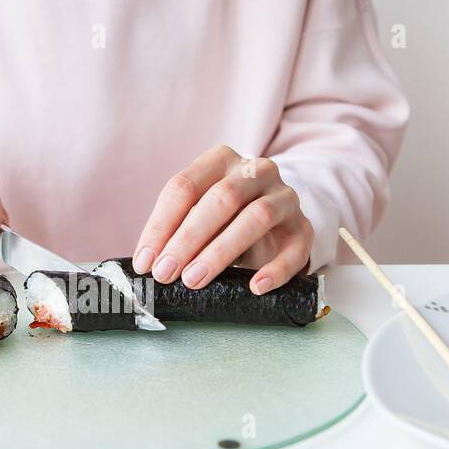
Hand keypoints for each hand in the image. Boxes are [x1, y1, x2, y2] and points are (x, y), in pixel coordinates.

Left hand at [131, 145, 313, 293]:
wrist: (276, 223)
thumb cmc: (226, 220)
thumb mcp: (200, 215)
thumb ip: (177, 230)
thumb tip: (148, 263)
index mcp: (220, 160)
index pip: (184, 186)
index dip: (161, 225)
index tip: (145, 261)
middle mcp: (256, 171)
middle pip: (221, 199)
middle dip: (187, 238)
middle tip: (166, 273)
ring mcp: (284, 197)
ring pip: (256, 218)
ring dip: (221, 251)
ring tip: (194, 280)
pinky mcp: (303, 228)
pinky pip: (294, 249)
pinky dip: (274, 270)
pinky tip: (255, 287)